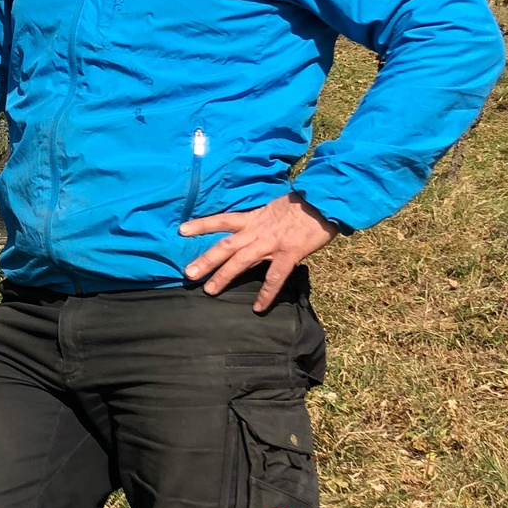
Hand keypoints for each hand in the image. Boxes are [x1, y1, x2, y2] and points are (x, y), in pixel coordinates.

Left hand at [180, 193, 337, 311]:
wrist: (326, 199)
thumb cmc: (304, 203)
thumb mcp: (276, 207)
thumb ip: (263, 220)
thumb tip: (254, 230)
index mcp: (255, 217)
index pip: (222, 220)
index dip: (202, 225)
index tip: (181, 230)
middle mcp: (258, 230)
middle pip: (226, 245)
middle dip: (205, 260)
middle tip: (187, 273)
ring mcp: (272, 242)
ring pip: (242, 261)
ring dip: (224, 276)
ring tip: (209, 291)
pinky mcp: (290, 253)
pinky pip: (275, 277)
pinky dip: (266, 293)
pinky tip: (258, 308)